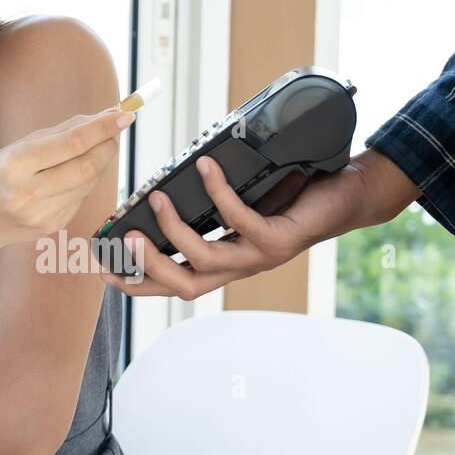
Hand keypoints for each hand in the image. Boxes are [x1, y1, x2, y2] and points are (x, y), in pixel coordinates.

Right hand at [0, 105, 134, 249]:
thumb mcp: (18, 146)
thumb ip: (61, 132)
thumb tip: (102, 116)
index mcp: (15, 165)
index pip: (71, 144)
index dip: (102, 128)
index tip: (124, 114)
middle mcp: (28, 194)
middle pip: (86, 167)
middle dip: (107, 146)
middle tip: (115, 129)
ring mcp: (41, 215)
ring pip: (88, 184)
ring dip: (99, 163)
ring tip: (95, 147)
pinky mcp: (51, 227)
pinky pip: (80, 199)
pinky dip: (85, 182)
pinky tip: (74, 174)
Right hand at [100, 148, 419, 299]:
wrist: (348, 196)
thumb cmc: (294, 196)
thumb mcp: (242, 202)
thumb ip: (209, 204)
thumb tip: (164, 185)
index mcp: (226, 262)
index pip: (175, 283)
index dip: (141, 283)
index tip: (107, 270)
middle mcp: (240, 267)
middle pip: (184, 286)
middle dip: (149, 268)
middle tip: (122, 239)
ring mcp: (260, 257)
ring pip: (204, 259)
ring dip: (174, 229)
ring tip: (157, 198)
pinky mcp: (279, 240)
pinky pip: (238, 219)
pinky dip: (217, 193)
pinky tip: (206, 168)